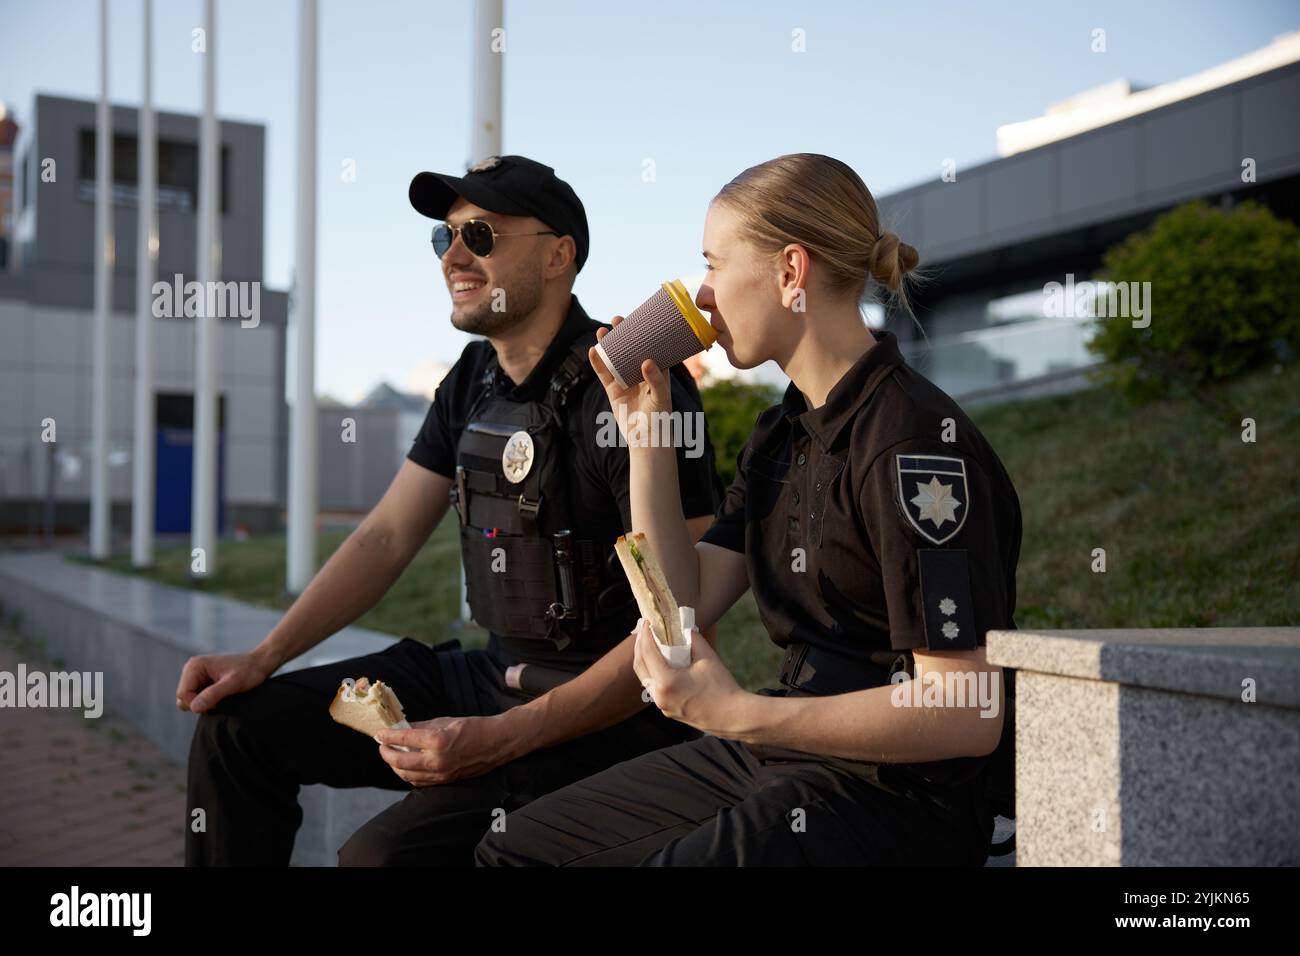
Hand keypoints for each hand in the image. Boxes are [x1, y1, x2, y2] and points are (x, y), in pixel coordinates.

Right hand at [176, 651, 274, 713]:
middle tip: (221, 698)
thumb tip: (194, 707)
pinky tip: (222, 695)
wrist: (259, 664)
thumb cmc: (249, 671)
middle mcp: (191, 670)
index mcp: (194, 666)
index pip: (182, 695)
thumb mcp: (233, 684)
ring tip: (223, 695)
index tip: (217, 701)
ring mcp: (196, 676)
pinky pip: (197, 699)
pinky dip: (208, 702)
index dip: (197, 703)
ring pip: (189, 701)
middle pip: (183, 699)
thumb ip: (213, 695)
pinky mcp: (202, 682)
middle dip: (200, 704)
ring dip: (205, 703)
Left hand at [374, 714, 512, 786]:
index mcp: (437, 741)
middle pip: (400, 762)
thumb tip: (402, 728)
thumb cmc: (473, 727)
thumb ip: (421, 726)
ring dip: (395, 765)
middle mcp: (437, 760)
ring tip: (391, 755)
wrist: (497, 743)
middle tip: (382, 745)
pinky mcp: (445, 781)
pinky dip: (408, 774)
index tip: (379, 734)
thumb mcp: (445, 721)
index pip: (403, 739)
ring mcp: (441, 774)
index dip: (387, 736)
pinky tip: (406, 765)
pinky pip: (419, 781)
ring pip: (407, 775)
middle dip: (386, 753)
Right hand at [589, 316, 672, 447]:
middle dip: (623, 334)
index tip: (638, 319)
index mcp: (657, 370)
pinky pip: (604, 374)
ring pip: (615, 359)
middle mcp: (640, 373)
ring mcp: (626, 380)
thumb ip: (656, 379)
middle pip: (630, 349)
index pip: (651, 347)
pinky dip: (598, 363)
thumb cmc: (660, 418)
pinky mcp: (613, 390)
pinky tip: (592, 351)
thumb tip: (646, 361)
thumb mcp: (661, 397)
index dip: (644, 333)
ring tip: (601, 331)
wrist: (646, 439)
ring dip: (608, 345)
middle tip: (616, 320)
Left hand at [632, 618, 746, 735]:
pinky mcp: (668, 711)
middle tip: (645, 630)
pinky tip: (660, 664)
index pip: (648, 653)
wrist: (733, 716)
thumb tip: (684, 628)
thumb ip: (693, 639)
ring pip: (645, 679)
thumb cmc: (722, 687)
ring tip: (649, 645)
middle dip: (640, 646)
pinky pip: (654, 689)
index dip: (646, 635)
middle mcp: (659, 696)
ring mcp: (662, 706)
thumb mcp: (707, 657)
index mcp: (666, 682)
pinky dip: (653, 673)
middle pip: (640, 666)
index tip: (648, 622)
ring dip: (645, 660)